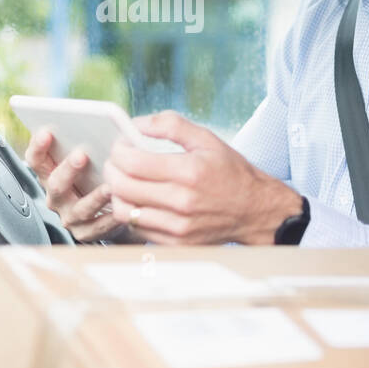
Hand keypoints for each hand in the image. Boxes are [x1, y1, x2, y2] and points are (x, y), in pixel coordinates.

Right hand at [22, 127, 122, 242]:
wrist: (107, 211)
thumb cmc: (96, 177)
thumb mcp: (87, 160)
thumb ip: (87, 145)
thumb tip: (100, 126)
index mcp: (50, 174)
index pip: (36, 160)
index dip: (38, 147)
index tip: (47, 131)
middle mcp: (56, 197)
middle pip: (55, 184)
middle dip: (68, 169)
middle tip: (81, 154)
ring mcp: (69, 217)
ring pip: (80, 208)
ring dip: (94, 197)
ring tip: (109, 186)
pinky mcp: (86, 233)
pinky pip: (99, 226)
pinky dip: (111, 217)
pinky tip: (122, 207)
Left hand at [103, 110, 302, 244]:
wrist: (256, 211)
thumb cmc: (231, 172)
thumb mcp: (207, 139)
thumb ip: (171, 125)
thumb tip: (136, 123)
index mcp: (189, 172)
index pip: (133, 162)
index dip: (119, 151)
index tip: (121, 145)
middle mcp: (182, 202)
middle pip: (123, 187)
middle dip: (112, 169)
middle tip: (117, 161)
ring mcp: (178, 227)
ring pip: (124, 211)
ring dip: (118, 193)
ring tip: (126, 181)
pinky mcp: (177, 243)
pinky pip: (138, 229)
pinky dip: (133, 212)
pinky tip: (141, 200)